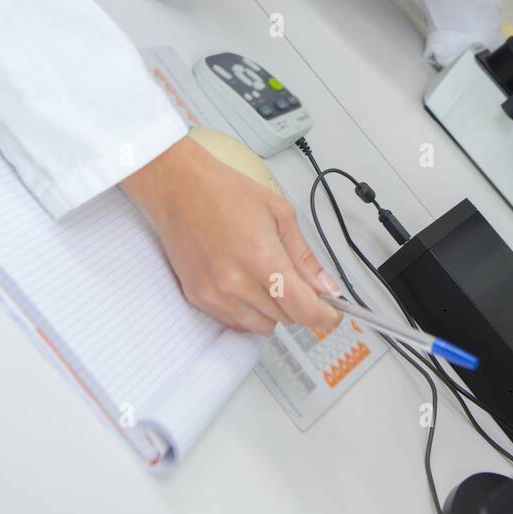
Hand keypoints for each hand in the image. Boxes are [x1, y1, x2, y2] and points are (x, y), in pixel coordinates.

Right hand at [120, 137, 341, 334]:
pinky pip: (235, 322)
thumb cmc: (226, 192)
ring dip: (273, 310)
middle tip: (297, 279)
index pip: (303, 309)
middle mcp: (236, 283)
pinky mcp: (198, 298)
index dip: (324, 317)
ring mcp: (214, 294)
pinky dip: (248, 311)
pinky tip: (246, 284)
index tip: (333, 314)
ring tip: (267, 277)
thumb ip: (305, 256)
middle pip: (285, 318)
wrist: (179, 188)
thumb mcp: (280, 214)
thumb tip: (326, 285)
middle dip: (299, 304)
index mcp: (262, 258)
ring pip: (261, 326)